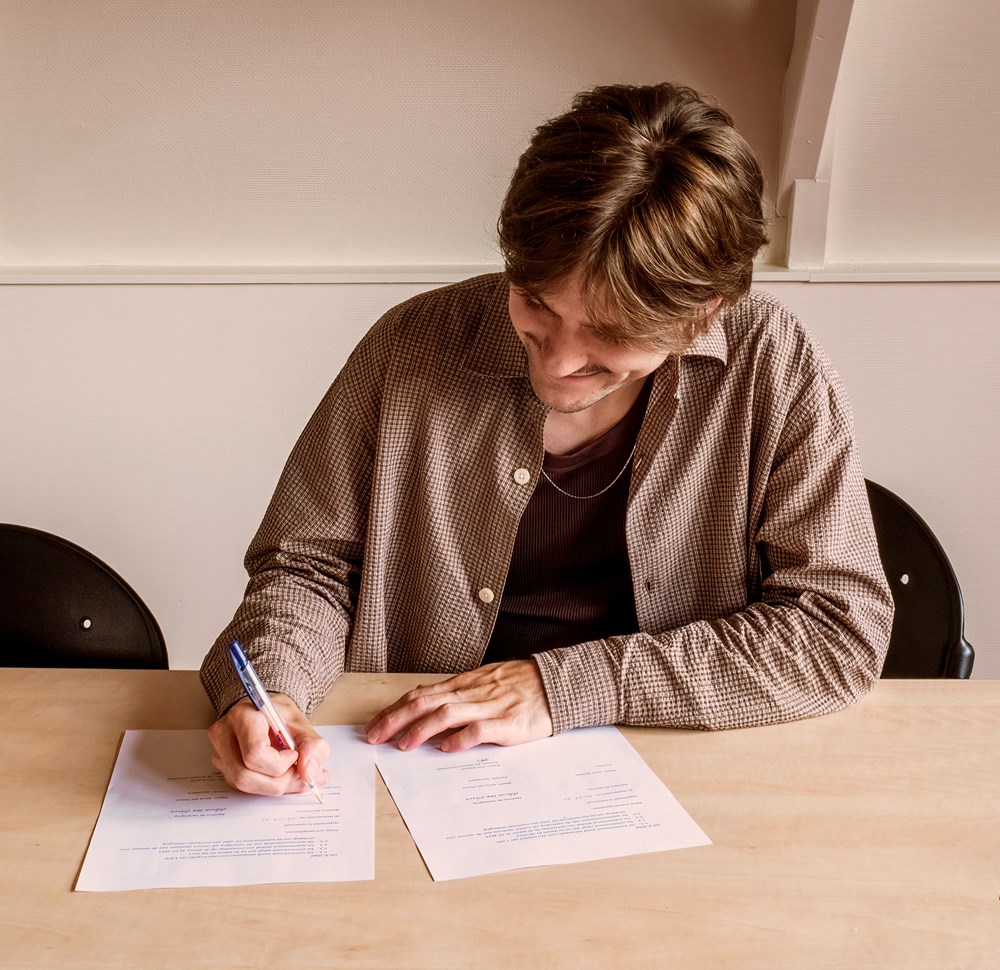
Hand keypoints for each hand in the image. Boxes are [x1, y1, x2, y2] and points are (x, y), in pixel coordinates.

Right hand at [208, 694, 329, 795]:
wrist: (266, 713)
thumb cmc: (280, 716)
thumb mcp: (303, 724)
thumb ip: (313, 747)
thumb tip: (309, 773)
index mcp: (242, 716)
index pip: (255, 753)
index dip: (279, 763)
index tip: (294, 755)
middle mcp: (223, 735)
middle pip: (244, 775)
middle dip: (278, 782)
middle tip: (299, 773)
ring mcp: (219, 753)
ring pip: (242, 785)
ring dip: (273, 787)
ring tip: (294, 776)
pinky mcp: (223, 768)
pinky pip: (243, 787)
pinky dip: (267, 787)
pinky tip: (282, 777)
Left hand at [365, 659, 553, 752]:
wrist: (556, 684)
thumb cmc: (520, 684)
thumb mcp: (485, 682)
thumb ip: (459, 695)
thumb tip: (428, 708)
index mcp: (464, 684)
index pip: (421, 694)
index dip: (395, 709)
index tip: (375, 725)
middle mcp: (471, 692)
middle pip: (426, 702)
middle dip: (396, 719)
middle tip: (375, 737)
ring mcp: (489, 706)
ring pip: (447, 713)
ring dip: (422, 729)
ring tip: (403, 745)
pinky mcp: (508, 722)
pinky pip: (480, 728)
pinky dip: (461, 738)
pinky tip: (447, 748)